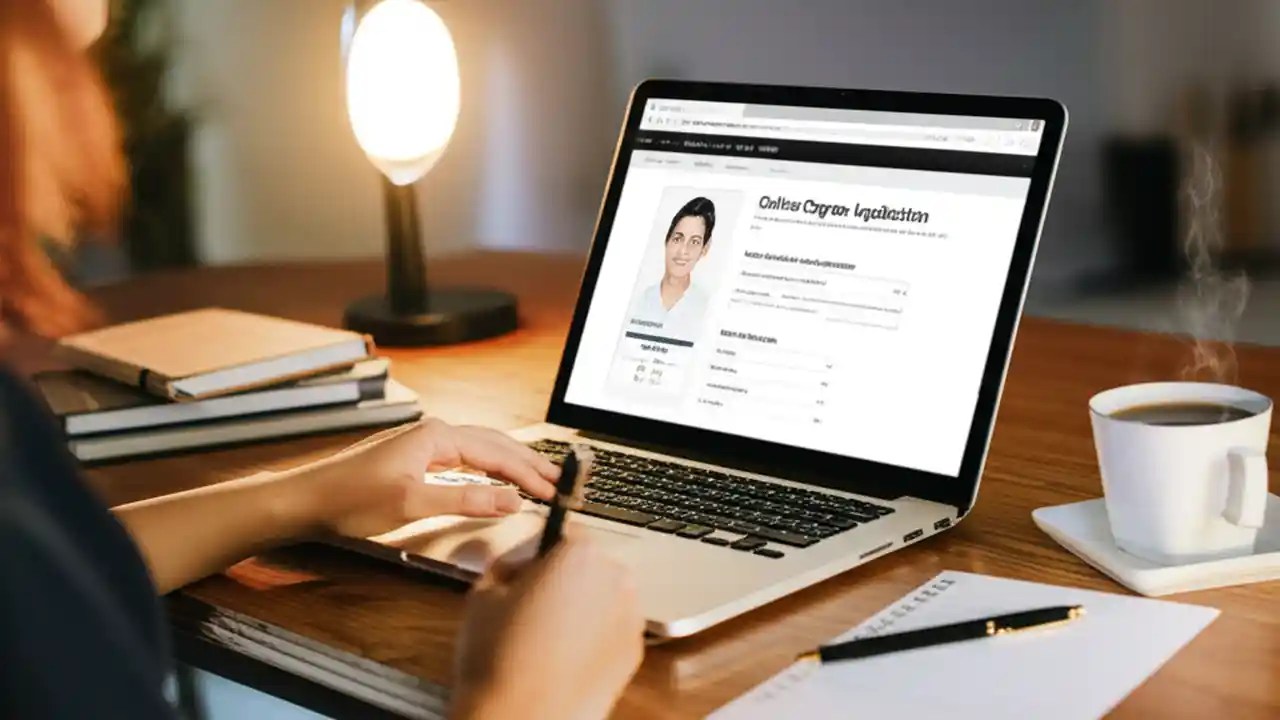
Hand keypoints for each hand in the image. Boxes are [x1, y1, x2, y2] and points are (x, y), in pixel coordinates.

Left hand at [287, 419, 558, 539]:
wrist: (307, 500)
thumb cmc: (352, 499)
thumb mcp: (412, 504)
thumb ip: (465, 501)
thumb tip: (510, 500)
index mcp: (437, 436)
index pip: (497, 453)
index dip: (528, 473)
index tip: (553, 491)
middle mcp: (434, 433)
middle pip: (494, 444)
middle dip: (528, 463)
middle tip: (558, 481)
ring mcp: (424, 444)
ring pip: (481, 449)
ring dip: (511, 464)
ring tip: (537, 477)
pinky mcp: (416, 458)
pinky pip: (465, 458)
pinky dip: (489, 468)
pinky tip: (495, 478)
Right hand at [452, 537, 644, 719]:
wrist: (523, 718)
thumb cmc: (498, 654)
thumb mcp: (484, 591)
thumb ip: (509, 562)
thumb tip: (522, 561)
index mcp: (579, 553)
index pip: (564, 533)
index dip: (539, 553)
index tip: (525, 573)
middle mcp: (615, 578)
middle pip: (589, 565)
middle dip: (565, 579)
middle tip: (533, 608)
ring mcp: (631, 616)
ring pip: (604, 597)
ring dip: (584, 606)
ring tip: (550, 637)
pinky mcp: (635, 651)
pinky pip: (613, 629)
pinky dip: (596, 636)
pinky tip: (568, 657)